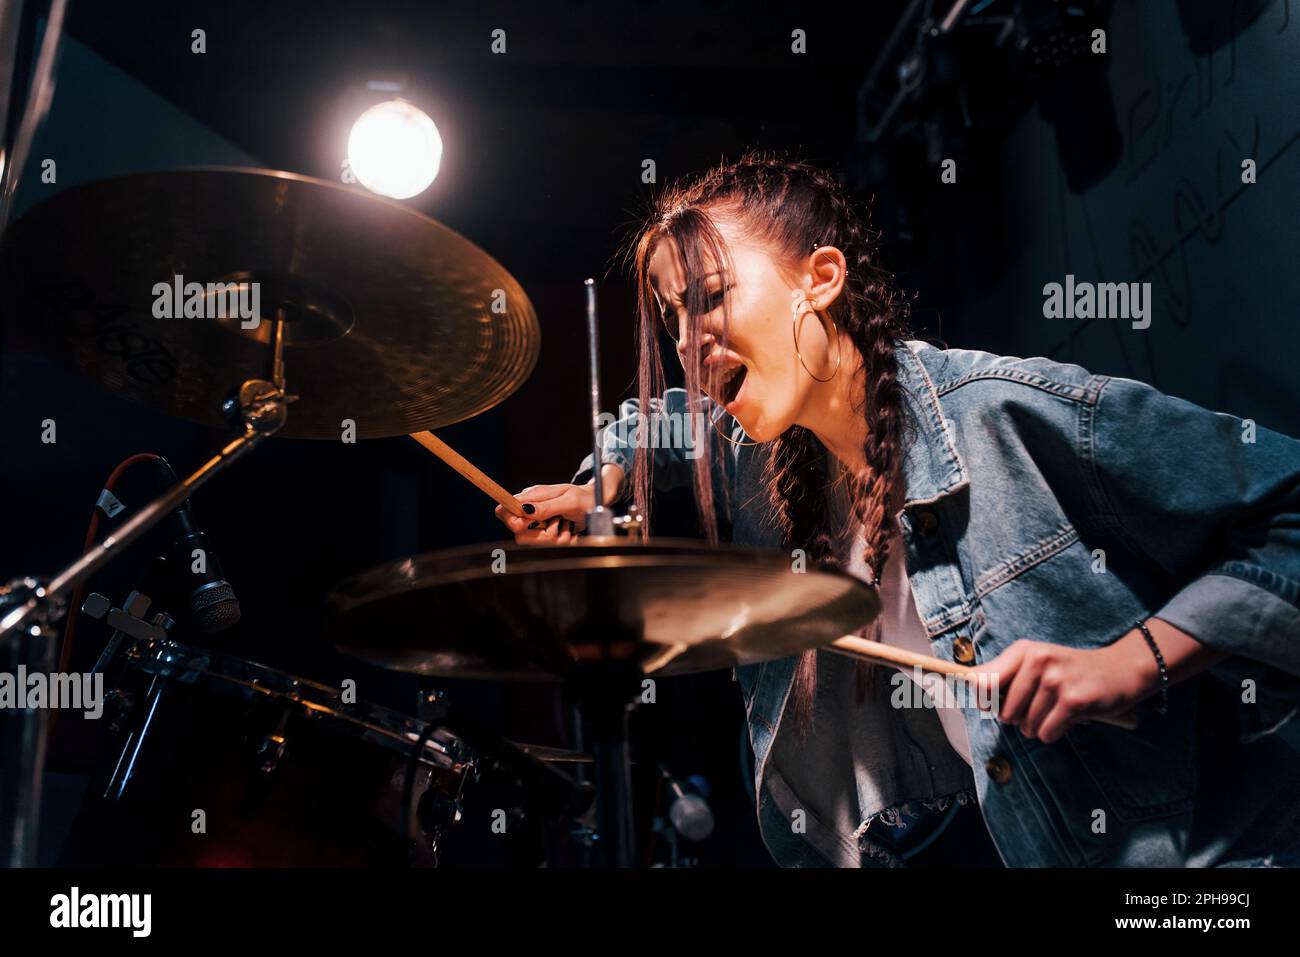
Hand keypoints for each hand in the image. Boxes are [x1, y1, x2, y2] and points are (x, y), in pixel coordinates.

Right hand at [493, 464, 624, 545]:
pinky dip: (563, 539)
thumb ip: (547, 506)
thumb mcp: (569, 500)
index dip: (510, 520)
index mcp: (532, 496)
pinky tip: (570, 528)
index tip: (527, 523)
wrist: (596, 502)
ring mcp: (539, 522)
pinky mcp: (547, 532)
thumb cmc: (584, 497)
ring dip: (555, 537)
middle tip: (558, 522)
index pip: (504, 510)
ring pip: (535, 542)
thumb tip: (524, 509)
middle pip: (518, 532)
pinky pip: (549, 545)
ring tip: (566, 523)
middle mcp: (531, 510)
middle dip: (541, 534)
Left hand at [970, 635, 1157, 743]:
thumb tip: (971, 687)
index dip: (981, 700)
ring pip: (1026, 726)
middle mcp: (1037, 662)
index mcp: (1023, 651)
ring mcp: (1056, 681)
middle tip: (1038, 708)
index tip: (988, 706)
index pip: (982, 681)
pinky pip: (1046, 733)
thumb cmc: (1070, 670)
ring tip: (1056, 710)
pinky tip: (1067, 718)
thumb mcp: (1037, 661)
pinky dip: (1054, 732)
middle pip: (1004, 712)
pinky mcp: (1074, 701)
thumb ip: (1004, 673)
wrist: (1121, 669)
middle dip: (1019, 718)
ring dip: (1039, 726)